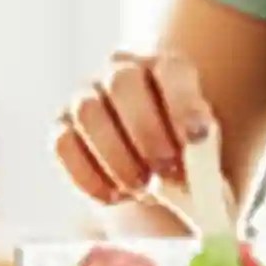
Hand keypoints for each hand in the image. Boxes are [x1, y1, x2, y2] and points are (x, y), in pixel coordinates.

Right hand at [52, 50, 233, 220]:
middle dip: (146, 131)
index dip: (184, 102)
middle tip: (165, 170)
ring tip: (143, 188)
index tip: (197, 138)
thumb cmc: (185, 158)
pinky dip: (89, 176)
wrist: (154, 174)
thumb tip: (198, 181)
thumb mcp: (203, 155)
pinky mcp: (62, 128)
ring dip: (117, 157)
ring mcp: (86, 97)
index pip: (172, 70)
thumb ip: (203, 160)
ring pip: (88, 113)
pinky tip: (115, 196)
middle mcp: (122, 72)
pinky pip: (63, 145)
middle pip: (122, 83)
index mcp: (166, 69)